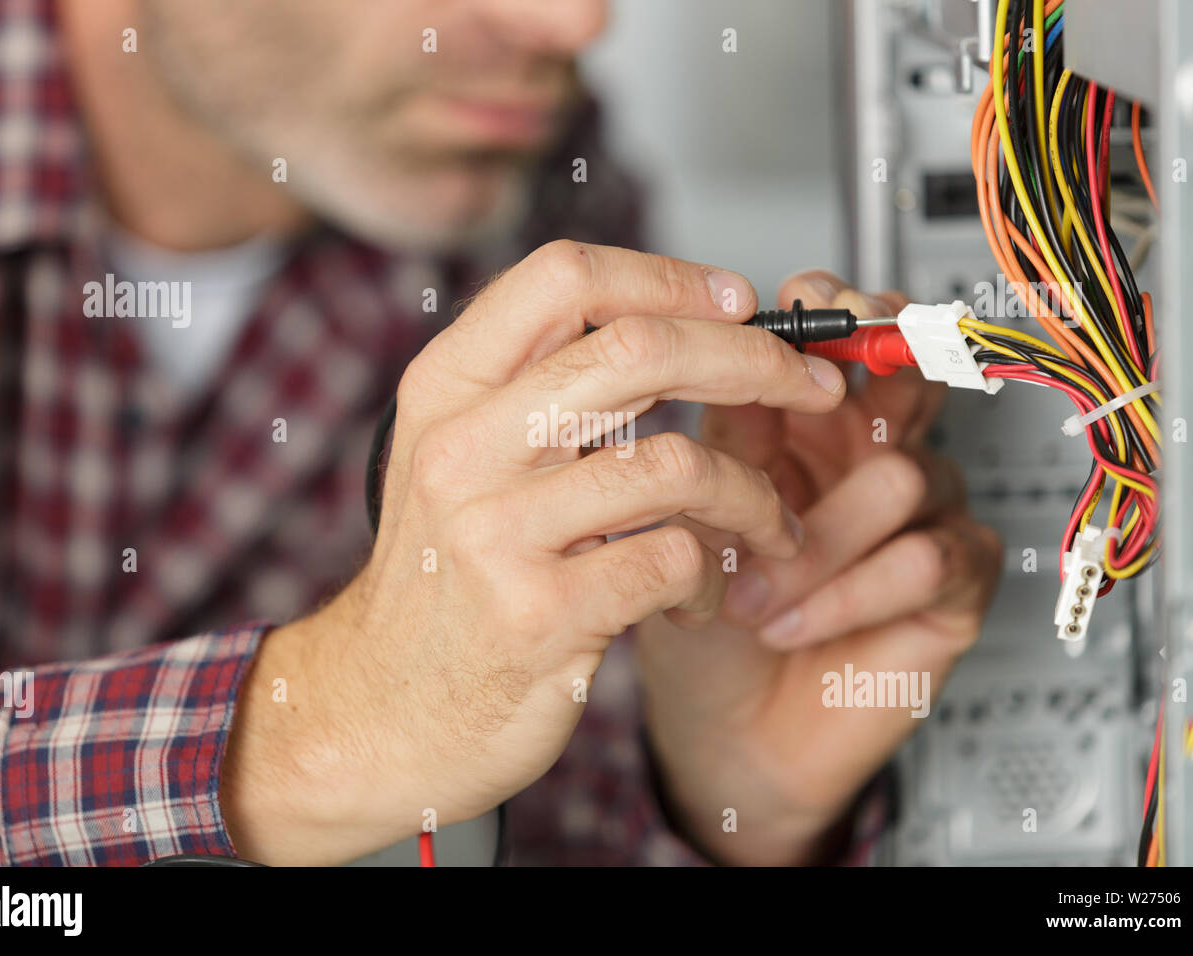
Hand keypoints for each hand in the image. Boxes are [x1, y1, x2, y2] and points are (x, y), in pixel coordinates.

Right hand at [219, 242, 849, 863]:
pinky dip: (714, 577)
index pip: (565, 278)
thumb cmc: (444, 581)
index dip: (670, 278)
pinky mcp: (542, 614)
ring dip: (753, 493)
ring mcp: (498, 532)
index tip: (738, 303)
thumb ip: (541, 393)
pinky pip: (677, 560)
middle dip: (753, 361)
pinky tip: (701, 598)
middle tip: (809, 387)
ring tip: (764, 525)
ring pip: (679, 463)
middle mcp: (464, 447)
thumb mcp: (460, 461)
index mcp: (446, 390)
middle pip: (640, 350)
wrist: (383, 711)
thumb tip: (678, 325)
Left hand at [635, 271, 1002, 865]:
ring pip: (906, 475)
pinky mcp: (953, 585)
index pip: (842, 337)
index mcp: (799, 428)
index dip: (836, 309)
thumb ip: (718, 444)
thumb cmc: (699, 626)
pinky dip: (848, 595)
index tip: (807, 306)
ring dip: (819, 542)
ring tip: (750, 598)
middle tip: (837, 393)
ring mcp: (919, 518)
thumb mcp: (688, 526)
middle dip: (883, 365)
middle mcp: (865, 459)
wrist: (721, 733)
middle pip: (913, 373)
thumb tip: (725, 359)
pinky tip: (791, 626)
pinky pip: (927, 558)